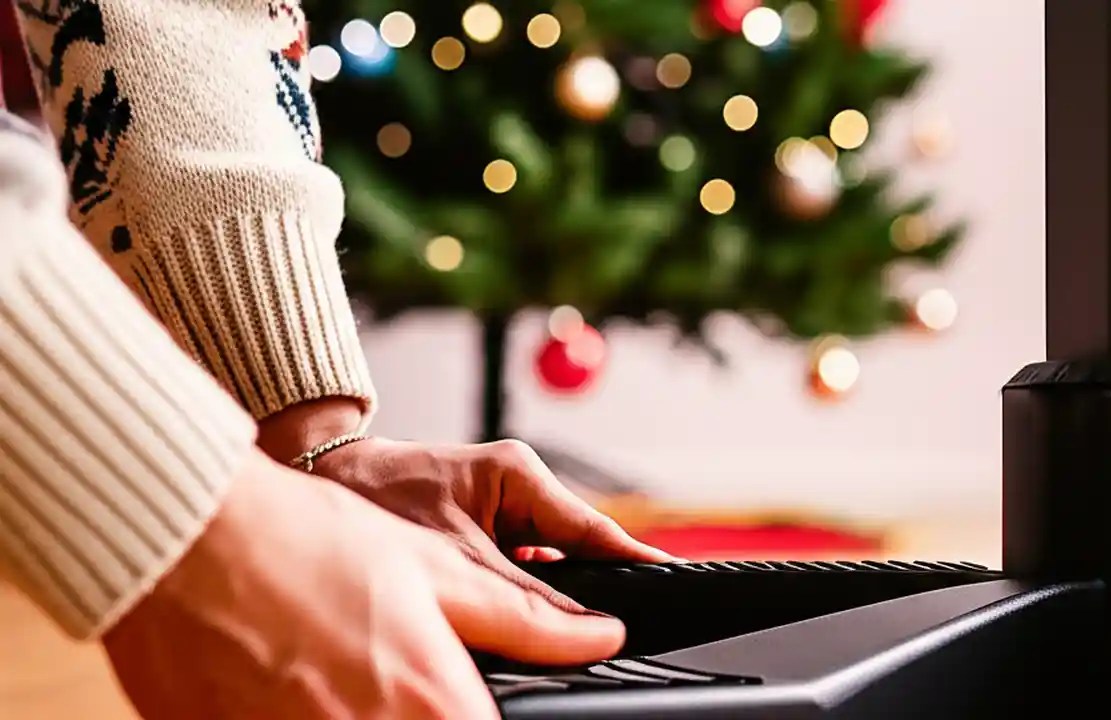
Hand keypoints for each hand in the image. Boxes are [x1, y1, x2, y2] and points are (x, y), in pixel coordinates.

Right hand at [104, 450, 625, 719]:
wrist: (185, 539)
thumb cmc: (308, 544)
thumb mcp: (438, 570)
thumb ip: (530, 620)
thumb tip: (600, 638)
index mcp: (431, 706)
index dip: (490, 714)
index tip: (476, 697)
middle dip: (426, 707)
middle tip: (391, 665)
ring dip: (363, 711)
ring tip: (341, 663)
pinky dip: (307, 714)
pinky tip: (296, 679)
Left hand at [258, 400, 675, 609]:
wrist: (319, 474)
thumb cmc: (377, 493)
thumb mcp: (452, 552)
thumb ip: (517, 592)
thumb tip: (578, 627)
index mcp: (519, 474)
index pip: (593, 529)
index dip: (633, 561)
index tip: (672, 582)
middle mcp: (517, 490)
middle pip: (572, 553)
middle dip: (581, 589)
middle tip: (600, 626)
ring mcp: (499, 512)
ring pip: (541, 568)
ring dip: (540, 596)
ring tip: (542, 620)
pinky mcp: (481, 532)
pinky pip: (513, 571)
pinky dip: (511, 594)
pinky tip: (506, 614)